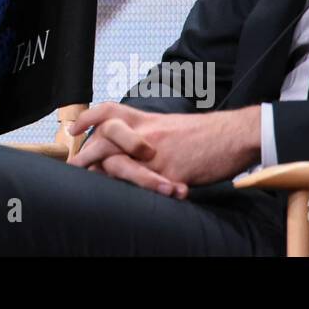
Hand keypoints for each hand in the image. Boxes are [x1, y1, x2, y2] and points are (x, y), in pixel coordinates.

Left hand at [67, 103, 260, 197]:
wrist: (234, 134)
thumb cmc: (206, 133)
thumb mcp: (171, 125)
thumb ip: (148, 133)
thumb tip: (129, 147)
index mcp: (147, 120)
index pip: (109, 112)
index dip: (88, 118)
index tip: (74, 129)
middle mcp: (147, 133)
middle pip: (105, 139)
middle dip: (86, 155)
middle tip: (76, 167)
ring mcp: (157, 153)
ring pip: (118, 163)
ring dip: (104, 174)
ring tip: (94, 184)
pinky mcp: (170, 171)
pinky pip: (146, 185)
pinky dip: (138, 191)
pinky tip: (128, 197)